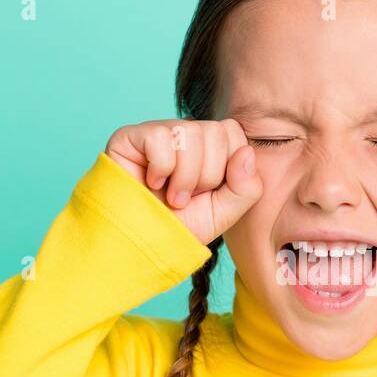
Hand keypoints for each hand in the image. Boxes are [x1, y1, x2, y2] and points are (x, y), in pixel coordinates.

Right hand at [104, 118, 261, 244]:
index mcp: (207, 147)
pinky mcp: (130, 137)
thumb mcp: (224, 213)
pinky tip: (151, 183)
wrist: (142, 245)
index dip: (227, 166)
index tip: (209, 192)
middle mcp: (183, 135)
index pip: (232, 131)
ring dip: (185, 176)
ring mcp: (157, 132)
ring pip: (190, 131)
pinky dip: (161, 168)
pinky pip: (159, 137)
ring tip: (171, 197)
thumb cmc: (180, 227)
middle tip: (187, 198)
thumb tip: (247, 152)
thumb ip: (247, 187)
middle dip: (207, 175)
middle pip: (215, 131)